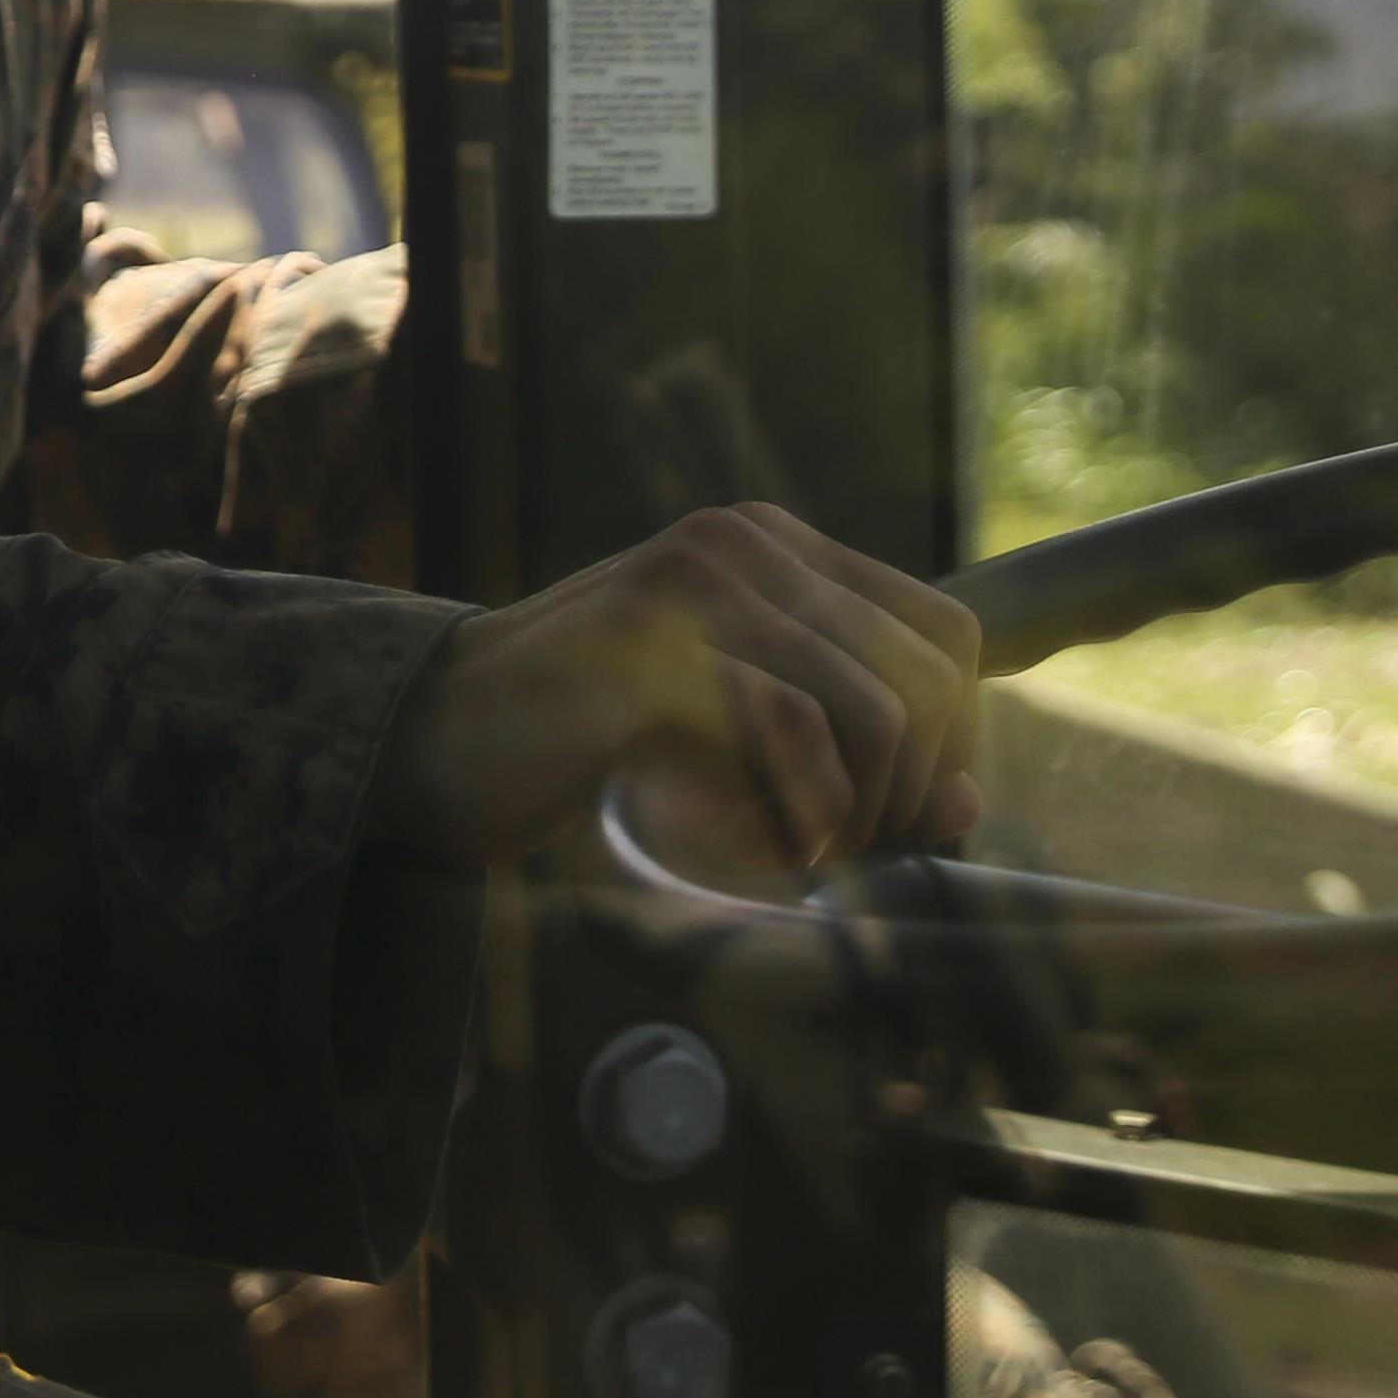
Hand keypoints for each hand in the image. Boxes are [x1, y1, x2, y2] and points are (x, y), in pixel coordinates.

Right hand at [364, 502, 980, 872]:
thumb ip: (843, 745)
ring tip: (793, 853)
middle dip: (913, 791)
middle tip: (845, 852)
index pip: (946, 632)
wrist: (430, 739)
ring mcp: (697, 587)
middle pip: (928, 676)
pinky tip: (749, 846)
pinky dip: (798, 816)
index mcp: (772, 547)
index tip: (898, 816)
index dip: (951, 741)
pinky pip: (797, 736)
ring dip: (857, 813)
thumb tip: (967, 801)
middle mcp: (745, 544)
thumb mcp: (733, 730)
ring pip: (878, 710)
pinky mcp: (655, 650)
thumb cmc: (582, 741)